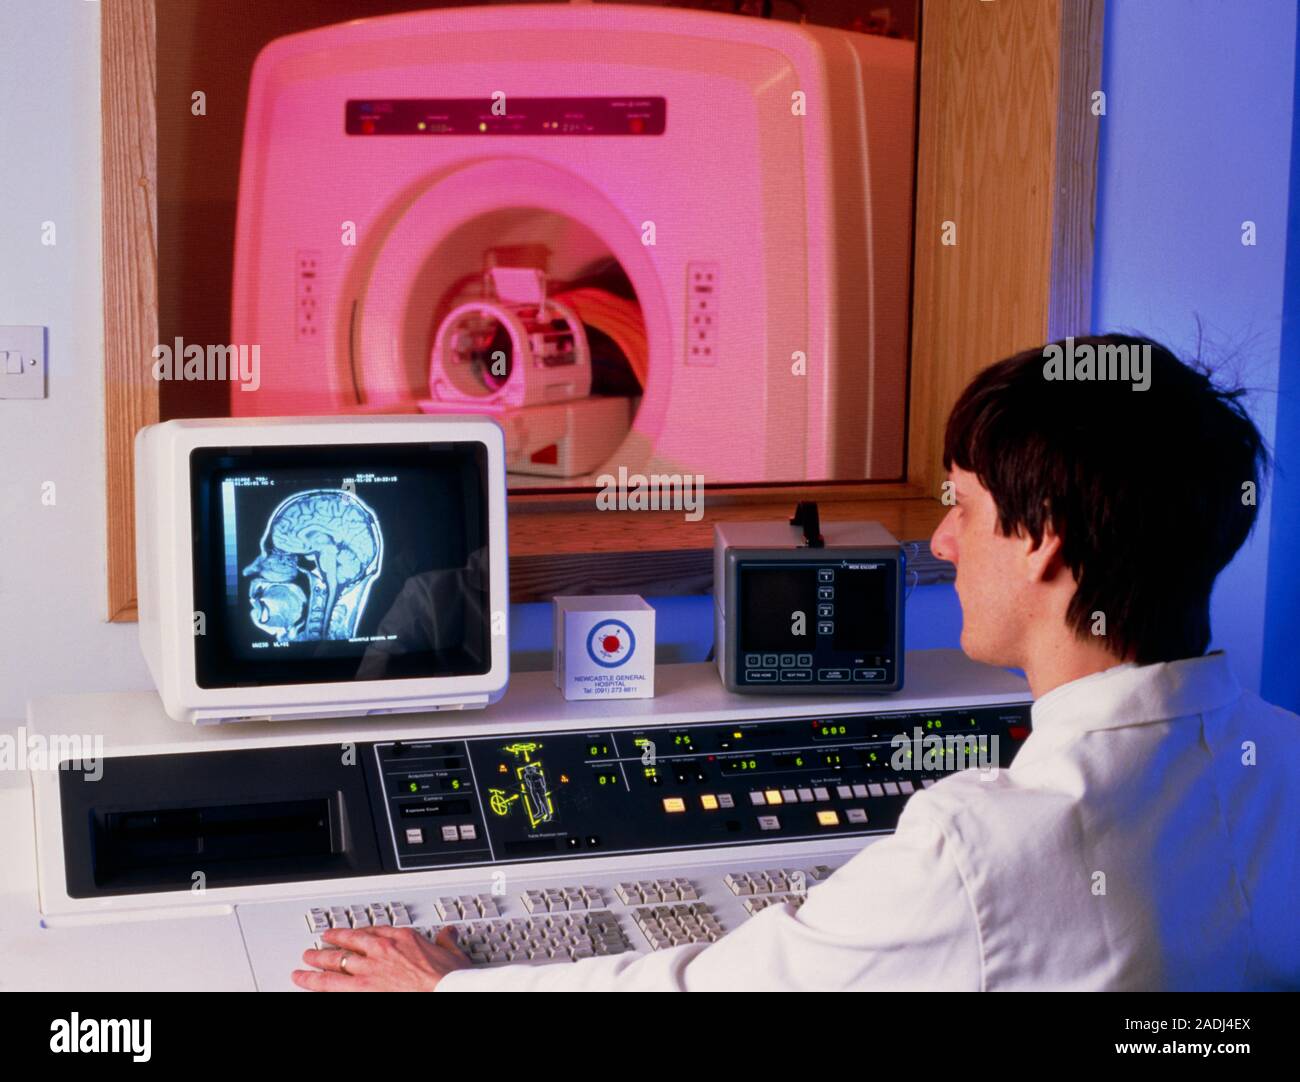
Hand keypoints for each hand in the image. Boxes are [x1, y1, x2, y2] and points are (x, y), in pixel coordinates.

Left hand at [293, 925, 471, 990]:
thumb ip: (445, 941)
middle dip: (329, 946)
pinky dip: (318, 986)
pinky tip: (308, 986)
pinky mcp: (363, 991)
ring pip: (335, 965)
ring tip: (303, 966)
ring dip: (316, 965)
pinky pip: (333, 987)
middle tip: (316, 947)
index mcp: (402, 938)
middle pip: (347, 945)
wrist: (445, 992)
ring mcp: (370, 972)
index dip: (357, 933)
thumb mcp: (451, 953)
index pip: (372, 931)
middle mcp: (381, 952)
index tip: (350, 934)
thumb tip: (448, 933)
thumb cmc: (448, 977)